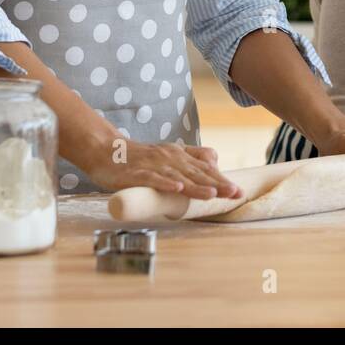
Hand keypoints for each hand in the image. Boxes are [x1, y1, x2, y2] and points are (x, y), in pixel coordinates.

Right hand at [82, 138, 242, 199]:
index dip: (222, 180)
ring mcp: (153, 165)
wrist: (106, 151)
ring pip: (178, 177)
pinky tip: (176, 189)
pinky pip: (152, 179)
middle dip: (216, 184)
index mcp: (179, 156)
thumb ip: (192, 156)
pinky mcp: (136, 173)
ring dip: (195, 185)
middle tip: (234, 193)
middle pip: (196, 173)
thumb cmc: (140, 157)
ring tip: (212, 193)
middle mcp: (170, 159)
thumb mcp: (169, 155)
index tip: (238, 192)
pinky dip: (165, 183)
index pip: (205, 169)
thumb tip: (216, 162)